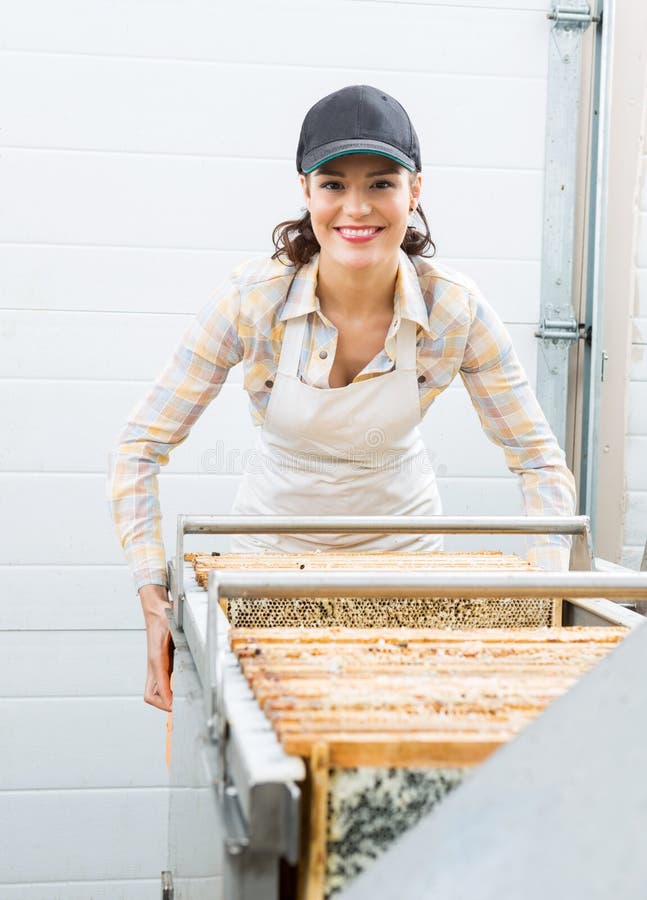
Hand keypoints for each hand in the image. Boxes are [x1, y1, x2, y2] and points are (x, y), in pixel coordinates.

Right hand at [139, 583, 173, 711]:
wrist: (155, 610)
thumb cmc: (163, 616)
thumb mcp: (173, 623)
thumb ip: (180, 633)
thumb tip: (192, 640)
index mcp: (156, 657)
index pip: (158, 684)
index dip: (166, 699)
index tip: (175, 707)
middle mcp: (153, 664)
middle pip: (150, 694)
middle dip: (162, 705)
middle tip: (178, 709)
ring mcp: (154, 666)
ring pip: (152, 692)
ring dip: (163, 701)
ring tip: (180, 705)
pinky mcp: (159, 664)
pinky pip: (159, 684)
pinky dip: (166, 692)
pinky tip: (178, 692)